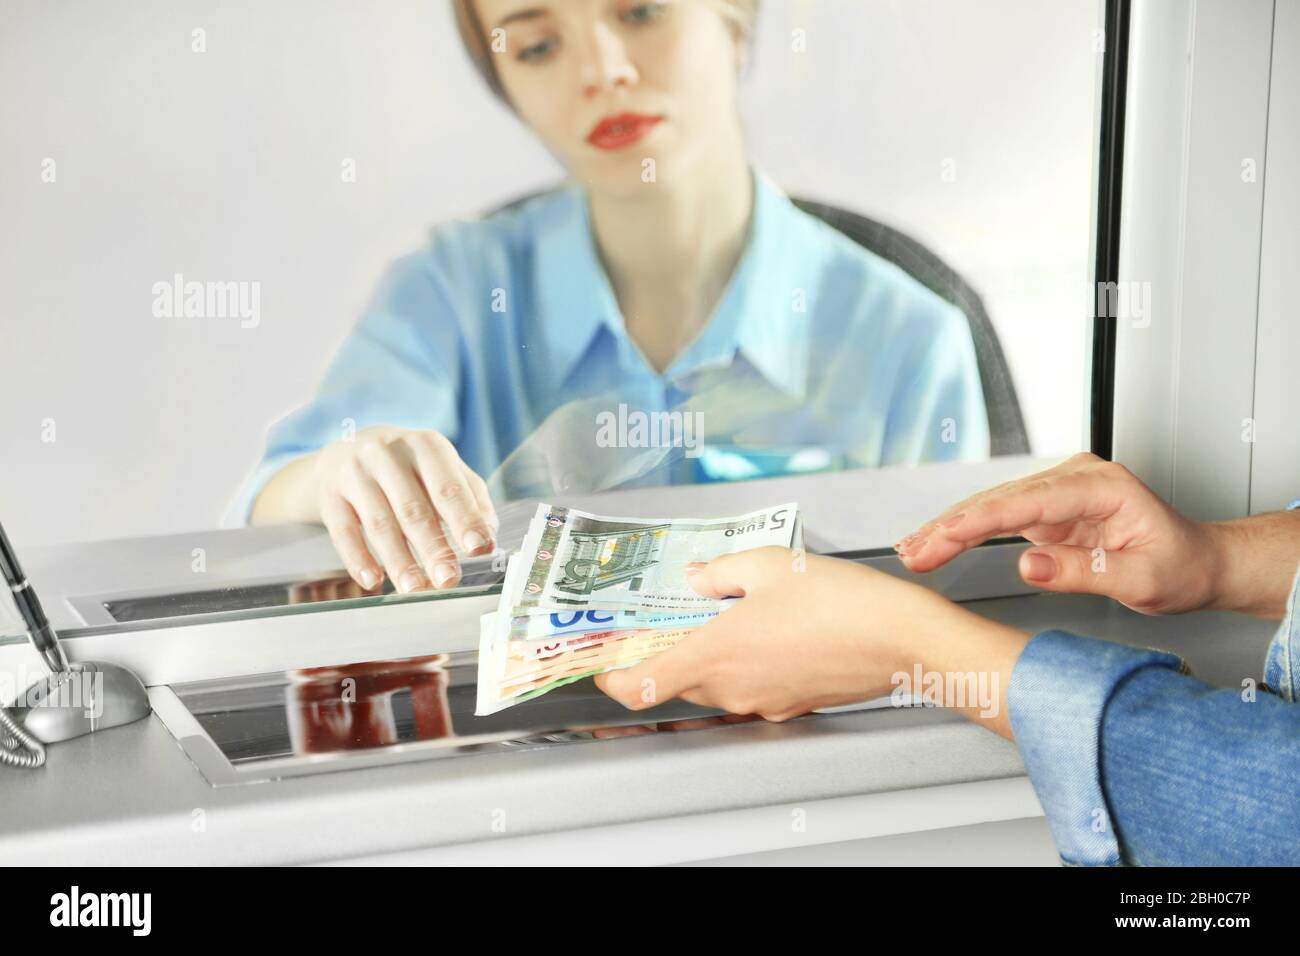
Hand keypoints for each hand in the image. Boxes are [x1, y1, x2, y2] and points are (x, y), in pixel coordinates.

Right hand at [312, 426, 497, 592]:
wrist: (346, 450)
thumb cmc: (408, 466)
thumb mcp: (441, 468)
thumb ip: (470, 496)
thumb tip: (489, 534)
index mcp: (425, 445)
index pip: (448, 487)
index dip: (465, 519)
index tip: (479, 548)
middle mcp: (388, 453)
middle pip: (414, 509)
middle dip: (433, 548)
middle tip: (449, 579)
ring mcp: (355, 472)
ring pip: (380, 523)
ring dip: (399, 560)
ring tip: (415, 588)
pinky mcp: (330, 494)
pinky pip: (343, 531)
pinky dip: (358, 558)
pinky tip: (372, 580)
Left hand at [594, 547, 1028, 736]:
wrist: (902, 639)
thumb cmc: (839, 602)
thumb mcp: (770, 564)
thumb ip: (722, 570)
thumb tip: (699, 576)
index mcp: (715, 655)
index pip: (641, 687)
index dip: (614, 679)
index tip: (603, 664)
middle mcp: (733, 688)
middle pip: (680, 682)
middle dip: (671, 653)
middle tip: (671, 621)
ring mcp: (764, 701)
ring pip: (718, 685)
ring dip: (712, 657)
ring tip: (727, 616)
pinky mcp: (793, 703)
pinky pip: (753, 687)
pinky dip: (748, 664)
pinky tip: (769, 630)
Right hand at [893, 452, 1219, 614]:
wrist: (1200, 562)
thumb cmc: (1182, 567)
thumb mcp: (1142, 580)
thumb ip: (1083, 573)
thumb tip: (1027, 565)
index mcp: (1102, 487)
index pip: (1027, 501)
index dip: (980, 519)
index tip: (946, 534)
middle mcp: (1075, 479)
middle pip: (999, 499)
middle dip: (951, 526)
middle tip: (913, 551)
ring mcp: (1058, 491)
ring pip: (992, 505)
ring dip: (949, 528)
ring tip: (912, 549)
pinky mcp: (1048, 509)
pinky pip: (998, 517)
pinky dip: (965, 531)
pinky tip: (937, 540)